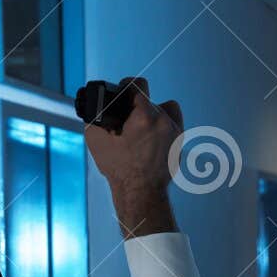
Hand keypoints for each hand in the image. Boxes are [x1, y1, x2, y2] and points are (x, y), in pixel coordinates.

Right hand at [83, 77, 182, 237]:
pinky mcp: (180, 140)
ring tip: (141, 127)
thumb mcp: (96, 139)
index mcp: (144, 117)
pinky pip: (174, 121)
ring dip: (152, 113)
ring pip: (165, 107)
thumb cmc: (119, 169)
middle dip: (135, 107)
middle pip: (149, 99)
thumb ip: (96, 117)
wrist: (140, 192)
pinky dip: (163, 124)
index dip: (125, 85)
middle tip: (126, 122)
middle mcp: (163, 120)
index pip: (137, 84)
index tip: (121, 91)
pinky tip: (152, 134)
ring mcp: (174, 130)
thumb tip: (97, 107)